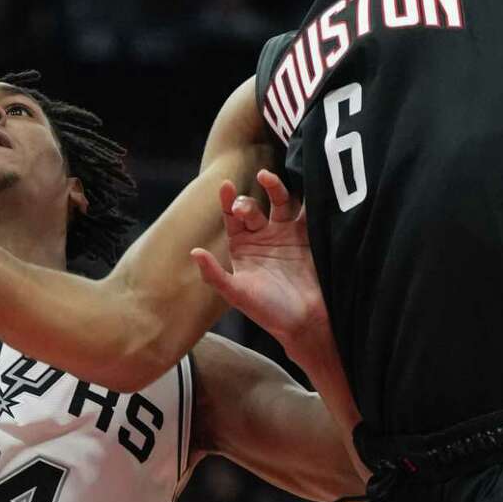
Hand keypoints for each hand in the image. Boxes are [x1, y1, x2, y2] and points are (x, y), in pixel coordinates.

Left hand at [191, 171, 329, 352]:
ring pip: (279, 203)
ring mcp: (286, 234)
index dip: (227, 201)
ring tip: (266, 178)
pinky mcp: (308, 237)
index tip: (225, 187)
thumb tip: (193, 252)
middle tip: (245, 209)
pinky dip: (308, 199)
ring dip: (274, 189)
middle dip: (247, 203)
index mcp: (243, 246)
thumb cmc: (269, 311)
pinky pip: (307, 213)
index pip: (231, 218)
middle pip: (254, 208)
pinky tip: (306, 185)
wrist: (305, 323)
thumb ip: (214, 275)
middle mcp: (263, 236)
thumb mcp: (237, 294)